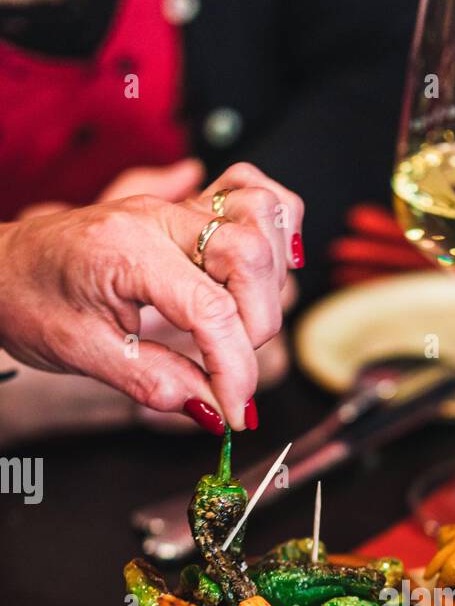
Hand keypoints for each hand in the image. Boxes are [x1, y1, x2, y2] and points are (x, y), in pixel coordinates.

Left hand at [0, 162, 303, 430]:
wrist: (3, 267)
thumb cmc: (31, 301)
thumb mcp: (83, 354)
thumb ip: (155, 383)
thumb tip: (215, 410)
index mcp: (127, 248)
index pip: (211, 309)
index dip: (235, 369)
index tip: (235, 411)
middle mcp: (160, 217)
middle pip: (250, 253)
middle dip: (257, 325)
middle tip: (229, 370)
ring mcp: (177, 207)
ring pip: (264, 214)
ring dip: (271, 278)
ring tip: (242, 324)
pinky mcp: (188, 210)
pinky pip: (254, 194)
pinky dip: (276, 231)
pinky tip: (263, 274)